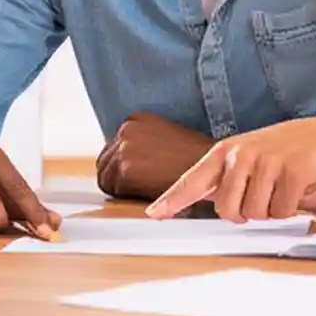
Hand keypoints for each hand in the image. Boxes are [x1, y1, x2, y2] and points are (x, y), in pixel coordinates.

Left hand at [96, 112, 213, 200]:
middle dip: (117, 177)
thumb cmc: (194, 159)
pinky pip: (112, 190)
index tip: (134, 175)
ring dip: (120, 188)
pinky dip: (124, 196)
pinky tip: (144, 193)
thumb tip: (127, 162)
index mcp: (135, 119)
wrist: (210, 170)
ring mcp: (124, 148)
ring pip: (106, 177)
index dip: (121, 166)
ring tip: (143, 191)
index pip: (112, 148)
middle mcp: (126, 130)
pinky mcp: (125, 169)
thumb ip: (142, 144)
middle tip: (137, 187)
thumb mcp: (165, 138)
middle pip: (105, 162)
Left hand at [146, 118, 315, 222]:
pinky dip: (289, 209)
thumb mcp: (248, 155)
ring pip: (256, 213)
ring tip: (279, 188)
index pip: (194, 179)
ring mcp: (268, 161)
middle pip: (228, 210)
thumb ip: (222, 177)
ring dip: (270, 210)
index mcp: (226, 152)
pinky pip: (282, 211)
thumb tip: (196, 201)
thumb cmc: (282, 149)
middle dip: (245, 212)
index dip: (173, 199)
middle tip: (260, 196)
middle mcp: (242, 154)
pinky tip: (295, 189)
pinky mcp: (293, 171)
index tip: (154, 214)